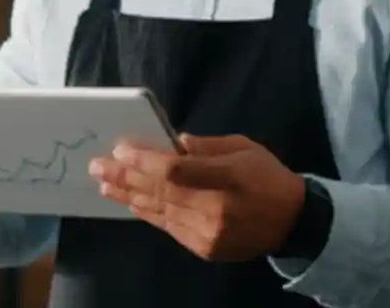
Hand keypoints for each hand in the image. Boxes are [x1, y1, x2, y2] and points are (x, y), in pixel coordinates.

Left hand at [89, 133, 305, 261]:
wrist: (293, 223)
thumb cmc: (267, 176)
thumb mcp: (244, 148)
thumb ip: (207, 146)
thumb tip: (173, 141)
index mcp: (228, 178)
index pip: (177, 170)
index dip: (145, 161)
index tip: (121, 150)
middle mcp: (215, 208)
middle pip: (161, 191)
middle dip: (125, 177)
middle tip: (97, 166)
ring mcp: (208, 232)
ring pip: (160, 211)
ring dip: (129, 196)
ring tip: (104, 185)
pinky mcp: (203, 248)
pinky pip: (168, 227)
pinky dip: (148, 212)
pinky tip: (130, 201)